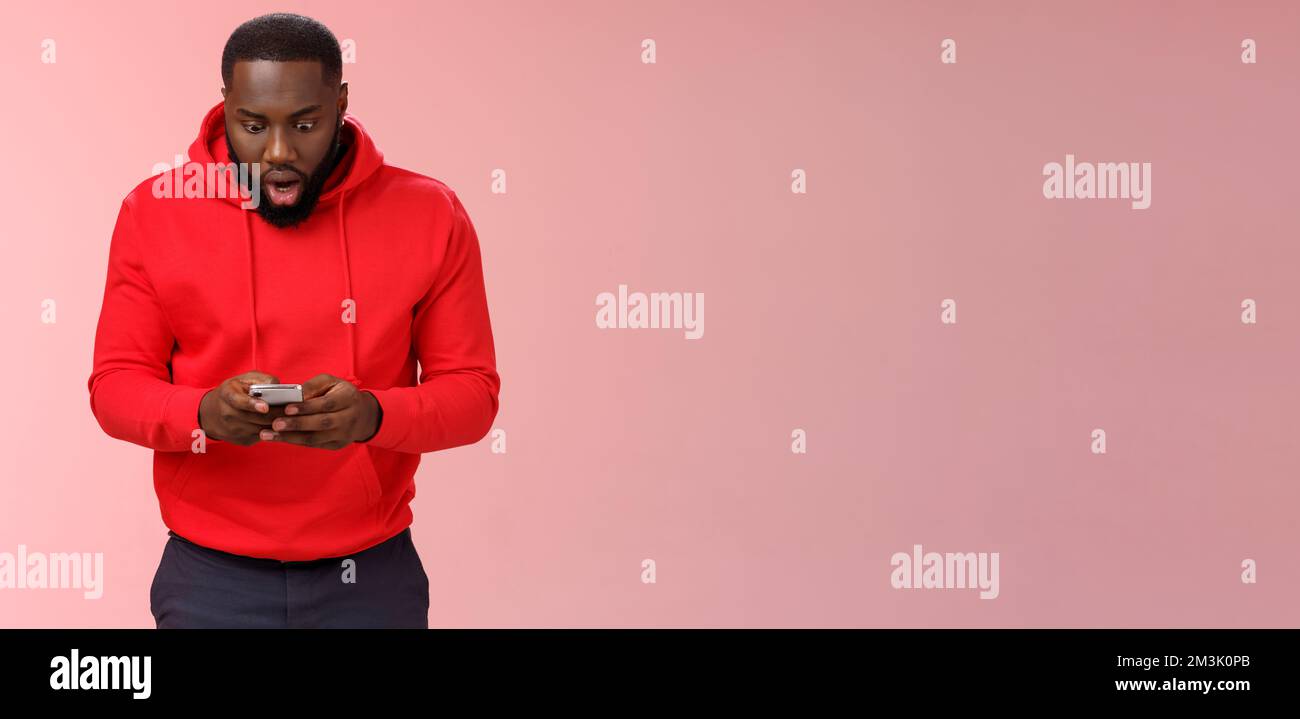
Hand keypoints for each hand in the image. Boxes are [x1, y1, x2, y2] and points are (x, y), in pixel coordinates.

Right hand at [198, 371, 285, 445]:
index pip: (238, 401)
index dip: (252, 404)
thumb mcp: (243, 379)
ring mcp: (235, 430)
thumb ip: (261, 380)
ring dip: (278, 423)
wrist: (211, 414)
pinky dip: (275, 431)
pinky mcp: (243, 441)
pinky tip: (283, 424)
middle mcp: (228, 414)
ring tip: (292, 416)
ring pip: (262, 428)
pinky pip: (263, 436)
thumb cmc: (234, 391)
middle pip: (256, 418)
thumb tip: (279, 386)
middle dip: (276, 414)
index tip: (265, 407)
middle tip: (293, 410)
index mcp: (227, 395)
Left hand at [259, 373, 379, 449]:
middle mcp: (349, 418)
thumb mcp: (331, 382)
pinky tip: (278, 438)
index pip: (327, 404)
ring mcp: (343, 435)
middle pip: (321, 423)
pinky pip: (314, 445)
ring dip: (289, 437)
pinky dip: (294, 442)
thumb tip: (295, 394)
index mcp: (348, 399)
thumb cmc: (340, 394)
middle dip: (296, 424)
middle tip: (274, 424)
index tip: (287, 408)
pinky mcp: (336, 445)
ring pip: (315, 438)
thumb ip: (313, 386)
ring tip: (267, 435)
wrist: (363, 416)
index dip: (307, 407)